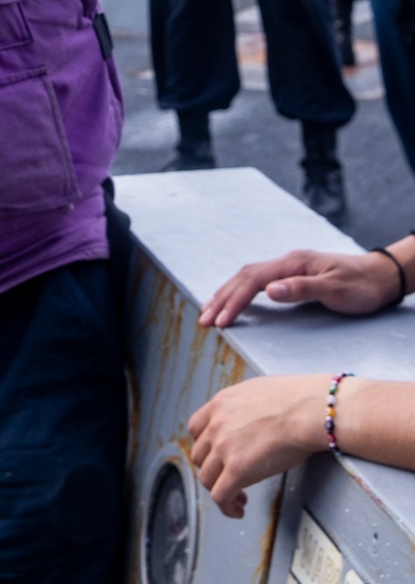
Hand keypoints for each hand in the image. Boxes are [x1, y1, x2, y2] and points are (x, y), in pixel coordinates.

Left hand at [189, 374, 328, 516]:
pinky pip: (220, 496)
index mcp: (221, 404)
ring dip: (219, 490)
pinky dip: (227, 507)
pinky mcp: (237, 470)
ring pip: (207, 478)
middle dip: (213, 469)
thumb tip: (250, 417)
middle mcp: (216, 425)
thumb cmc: (295, 400)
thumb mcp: (256, 391)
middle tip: (227, 477)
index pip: (197, 429)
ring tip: (237, 497)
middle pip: (200, 455)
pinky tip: (238, 509)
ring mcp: (224, 448)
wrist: (306, 411)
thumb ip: (243, 407)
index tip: (214, 455)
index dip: (205, 446)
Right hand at [198, 248, 400, 327]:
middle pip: (243, 277)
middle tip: (204, 320)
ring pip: (246, 277)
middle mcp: (285, 262)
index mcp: (292, 263)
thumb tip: (268, 290)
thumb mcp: (335, 289)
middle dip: (221, 298)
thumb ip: (300, 289)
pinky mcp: (290, 275)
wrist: (379, 276)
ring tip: (209, 311)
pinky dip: (239, 291)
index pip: (253, 281)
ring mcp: (287, 267)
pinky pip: (255, 281)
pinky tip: (233, 300)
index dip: (234, 301)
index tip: (221, 322)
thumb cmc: (360, 285)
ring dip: (226, 294)